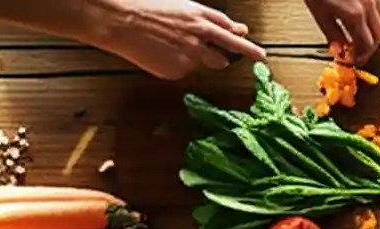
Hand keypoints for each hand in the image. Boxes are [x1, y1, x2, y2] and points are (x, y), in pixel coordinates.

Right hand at [84, 0, 264, 79]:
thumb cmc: (146, 8)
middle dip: (247, 55)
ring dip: (207, 60)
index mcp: (200, 18)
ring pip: (211, 63)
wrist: (119, 20)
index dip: (245, 43)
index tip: (259, 53)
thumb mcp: (181, 6)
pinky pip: (185, 71)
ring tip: (183, 47)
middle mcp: (200, 37)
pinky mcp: (178, 70)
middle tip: (258, 59)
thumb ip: (210, 19)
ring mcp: (190, 56)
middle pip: (231, 51)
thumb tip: (237, 28)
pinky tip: (160, 53)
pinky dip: (177, 65)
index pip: (231, 32)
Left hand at [304, 0, 379, 63]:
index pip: (365, 45)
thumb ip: (331, 33)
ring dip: (375, 31)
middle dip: (370, 47)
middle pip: (379, 36)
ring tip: (362, 34)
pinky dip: (376, 16)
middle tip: (359, 51)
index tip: (355, 60)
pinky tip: (365, 16)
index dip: (361, 56)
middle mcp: (368, 5)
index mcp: (354, 15)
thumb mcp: (319, 12)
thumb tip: (338, 48)